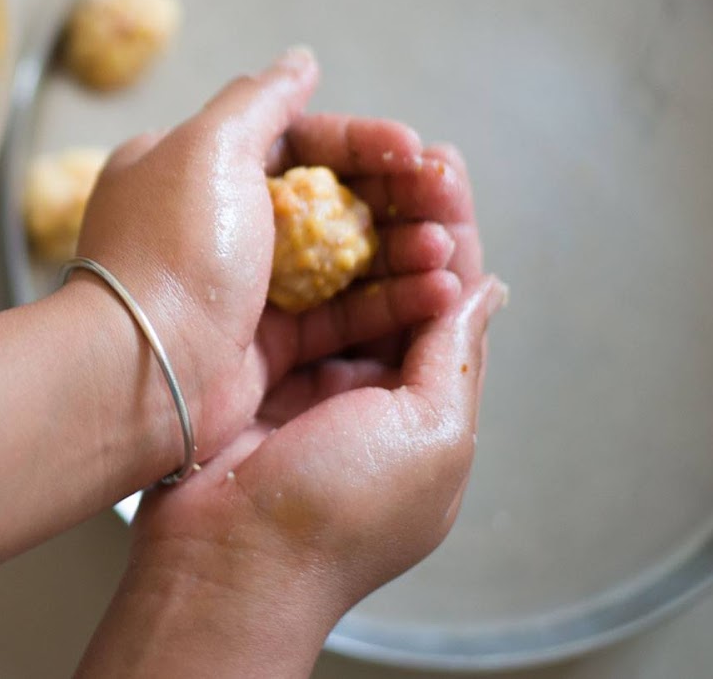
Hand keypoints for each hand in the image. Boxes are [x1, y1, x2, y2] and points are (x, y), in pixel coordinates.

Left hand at [73, 48, 460, 461]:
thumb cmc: (172, 251)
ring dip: (401, 250)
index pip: (294, 141)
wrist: (139, 370)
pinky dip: (390, 303)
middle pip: (326, 200)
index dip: (360, 141)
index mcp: (192, 169)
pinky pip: (341, 316)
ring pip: (340, 258)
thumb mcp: (210, 149)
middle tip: (447, 199)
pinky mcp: (267, 345)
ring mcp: (242, 288)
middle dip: (393, 197)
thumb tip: (300, 61)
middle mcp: (216, 225)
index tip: (415, 148)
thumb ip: (260, 100)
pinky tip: (439, 292)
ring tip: (447, 249)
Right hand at [130, 138, 496, 602]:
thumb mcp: (431, 437)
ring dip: (361, 223)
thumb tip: (485, 289)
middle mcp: (369, 390)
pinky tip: (305, 202)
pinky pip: (286, 292)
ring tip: (370, 164)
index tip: (446, 175)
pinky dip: (301, 247)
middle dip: (410, 217)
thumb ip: (454, 356)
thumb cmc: (339, 512)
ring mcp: (307, 374)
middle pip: (396, 282)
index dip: (453, 237)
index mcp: (424, 413)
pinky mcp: (253, 363)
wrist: (227, 557)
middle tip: (412, 155)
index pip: (448, 306)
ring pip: (342, 279)